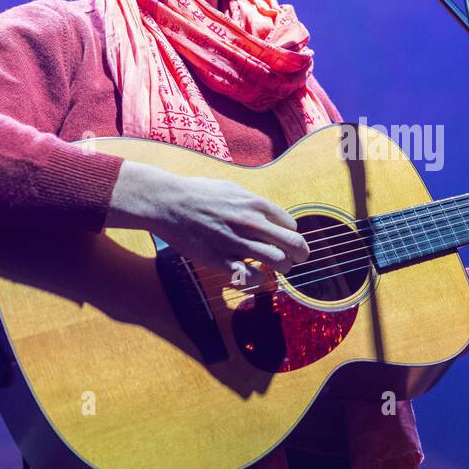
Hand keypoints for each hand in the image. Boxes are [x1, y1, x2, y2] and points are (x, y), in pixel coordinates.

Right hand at [105, 160, 308, 286]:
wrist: (168, 203)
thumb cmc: (199, 194)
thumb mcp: (232, 189)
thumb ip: (254, 203)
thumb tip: (271, 215)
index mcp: (255, 204)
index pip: (291, 225)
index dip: (292, 234)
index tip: (286, 239)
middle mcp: (250, 223)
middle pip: (293, 244)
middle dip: (300, 254)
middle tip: (298, 259)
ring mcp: (236, 242)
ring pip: (277, 261)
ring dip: (283, 268)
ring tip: (279, 268)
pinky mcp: (219, 259)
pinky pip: (250, 276)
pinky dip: (259, 279)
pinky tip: (257, 276)